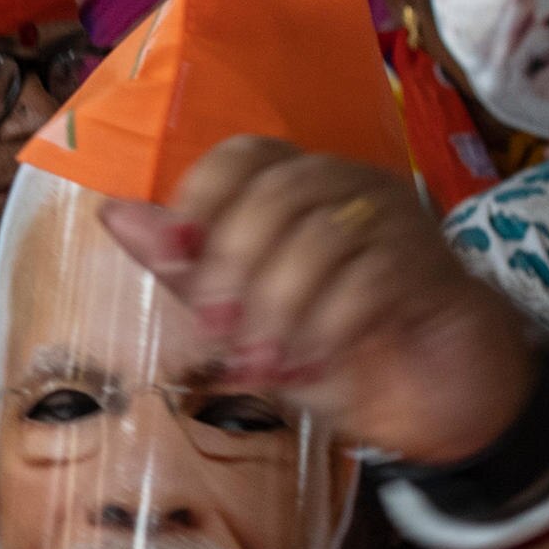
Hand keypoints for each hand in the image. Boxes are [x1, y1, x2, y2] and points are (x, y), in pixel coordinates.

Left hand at [95, 138, 539, 464]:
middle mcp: (351, 187)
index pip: (244, 155)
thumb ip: (186, 267)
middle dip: (233, 265)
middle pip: (278, 192)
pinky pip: (367, 281)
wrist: (436, 394)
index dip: (202, 197)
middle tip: (214, 330)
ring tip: (262, 363)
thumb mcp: (244, 314)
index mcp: (300, 186)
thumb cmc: (332, 345)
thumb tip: (112, 213)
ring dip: (277, 307)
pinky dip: (324, 329)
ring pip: (319, 235)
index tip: (173, 257)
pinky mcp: (431, 267)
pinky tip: (307, 367)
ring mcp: (397, 221)